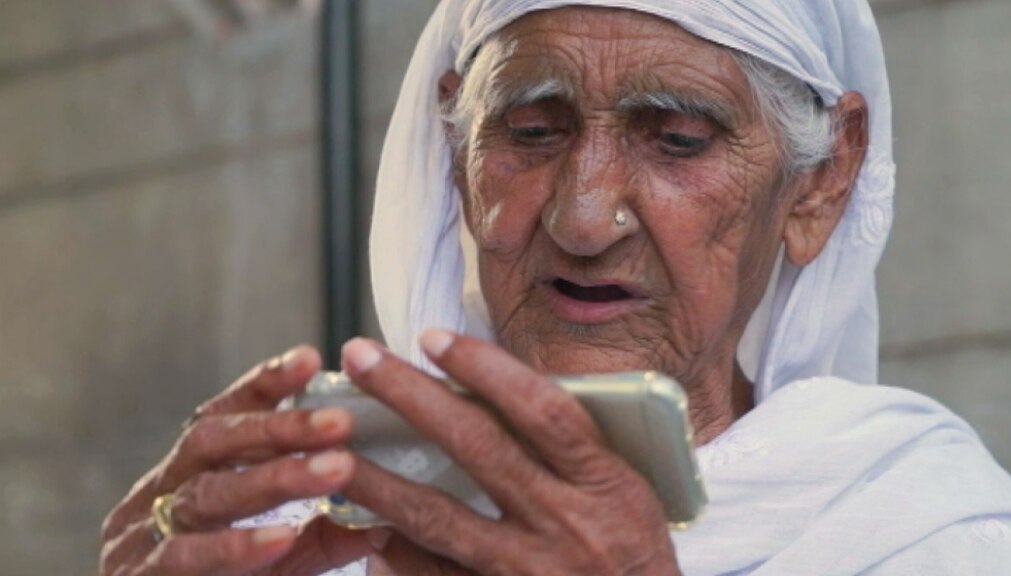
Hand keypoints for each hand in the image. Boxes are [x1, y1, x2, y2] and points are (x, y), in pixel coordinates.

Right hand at [99, 346, 375, 574]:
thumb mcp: (278, 560)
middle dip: (280, 427)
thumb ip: (324, 534)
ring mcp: (141, 537)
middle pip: (214, 442)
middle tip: (342, 420)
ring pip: (206, 495)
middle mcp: (160, 494)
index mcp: (190, 475)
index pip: (225, 416)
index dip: (264, 386)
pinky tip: (282, 536)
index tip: (311, 360)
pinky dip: (236, 546)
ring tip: (336, 469)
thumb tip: (390, 511)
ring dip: (274, 479)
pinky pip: (184, 557)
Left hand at [341, 332, 680, 575]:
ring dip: (380, 480)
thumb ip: (576, 448)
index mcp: (606, 484)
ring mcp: (527, 571)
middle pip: (478, 447)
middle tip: (362, 358)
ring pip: (439, 517)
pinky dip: (397, 553)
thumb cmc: (636, 558)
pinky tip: (365, 528)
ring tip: (334, 448)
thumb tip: (497, 395)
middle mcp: (565, 523)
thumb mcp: (630, 494)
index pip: (542, 411)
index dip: (486, 369)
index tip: (433, 337)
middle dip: (412, 396)